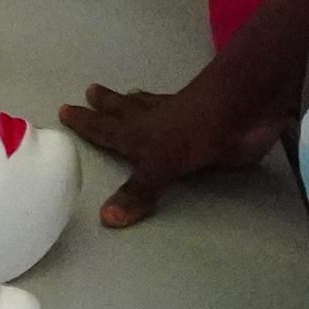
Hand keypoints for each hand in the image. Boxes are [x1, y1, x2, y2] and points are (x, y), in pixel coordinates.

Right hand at [74, 75, 269, 227]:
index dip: (87, 123)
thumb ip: (139, 190)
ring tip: (129, 94)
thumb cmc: (196, 132)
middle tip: (91, 90)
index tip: (65, 110)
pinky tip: (175, 105)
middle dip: (108, 106)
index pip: (106, 128)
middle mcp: (156, 122)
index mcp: (140, 132)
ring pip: (153, 107)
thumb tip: (107, 217)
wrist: (244, 110)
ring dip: (138, 102)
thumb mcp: (162, 164)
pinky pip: (180, 113)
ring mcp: (182, 120)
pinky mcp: (205, 125)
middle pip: (126, 111)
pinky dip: (171, 109)